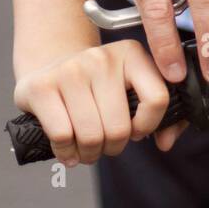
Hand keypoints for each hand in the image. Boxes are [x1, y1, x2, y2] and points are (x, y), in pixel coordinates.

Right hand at [14, 40, 186, 165]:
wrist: (48, 68)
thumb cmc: (94, 87)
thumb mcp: (126, 88)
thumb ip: (155, 114)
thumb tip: (166, 142)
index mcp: (131, 53)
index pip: (157, 98)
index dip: (147, 125)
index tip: (135, 130)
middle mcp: (102, 57)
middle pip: (119, 128)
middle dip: (113, 148)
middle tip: (105, 145)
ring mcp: (71, 70)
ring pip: (91, 136)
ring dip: (89, 154)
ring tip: (86, 149)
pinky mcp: (42, 86)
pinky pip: (63, 136)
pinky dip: (66, 153)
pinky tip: (68, 150)